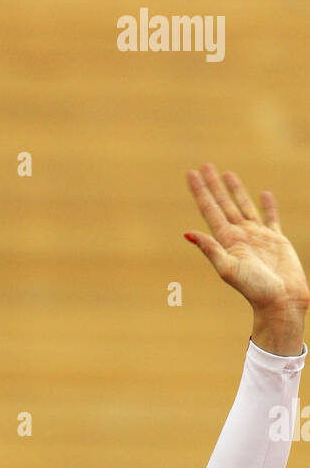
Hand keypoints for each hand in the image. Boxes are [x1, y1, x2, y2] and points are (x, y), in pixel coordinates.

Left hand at [185, 165, 309, 320]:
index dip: (201, 192)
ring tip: (227, 174)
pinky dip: (267, 206)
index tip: (191, 174)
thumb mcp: (228, 268)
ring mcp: (258, 237)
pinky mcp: (276, 241)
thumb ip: (210, 249)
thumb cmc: (254, 289)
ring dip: (235, 191)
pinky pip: (270, 218)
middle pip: (223, 204)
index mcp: (226, 241)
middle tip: (204, 165)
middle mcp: (240, 236)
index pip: (210, 210)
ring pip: (244, 206)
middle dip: (213, 185)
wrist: (280, 302)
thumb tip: (187, 232)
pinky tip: (264, 194)